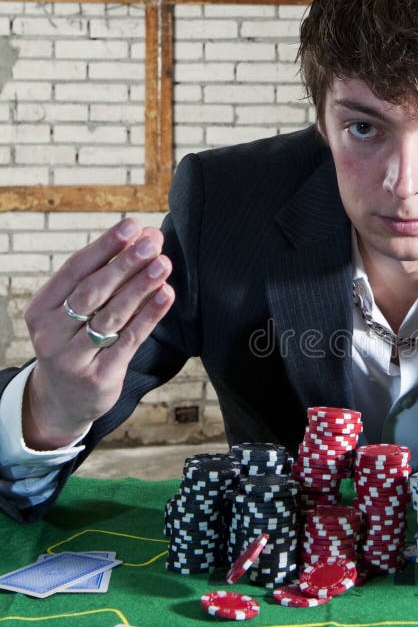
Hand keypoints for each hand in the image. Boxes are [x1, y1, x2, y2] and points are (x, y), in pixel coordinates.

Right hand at [22, 218, 174, 449]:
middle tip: (153, 242)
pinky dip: (149, 316)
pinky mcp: (99, 376)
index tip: (132, 226)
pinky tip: (167, 295)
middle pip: (93, 291)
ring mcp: (73, 357)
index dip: (105, 246)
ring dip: (140, 286)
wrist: (63, 400)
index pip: (75, 269)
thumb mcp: (73, 313)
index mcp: (41, 308)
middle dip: (125, 263)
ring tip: (164, 264)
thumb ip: (102, 279)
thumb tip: (141, 237)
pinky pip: (128, 340)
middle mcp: (51, 332)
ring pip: (112, 315)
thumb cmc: (75, 343)